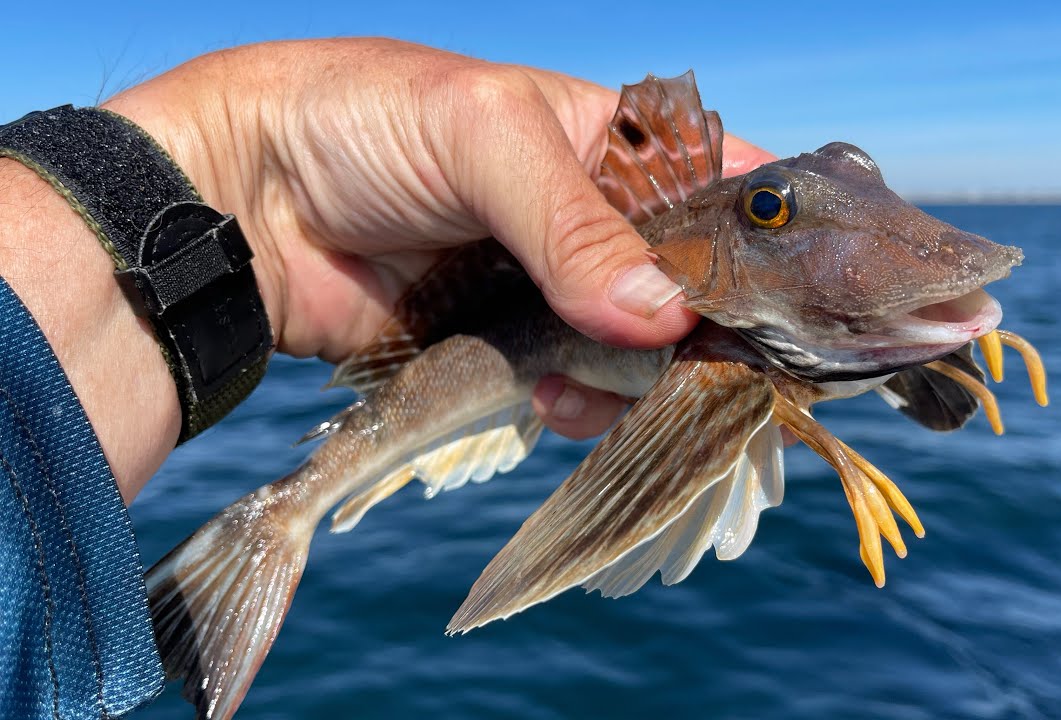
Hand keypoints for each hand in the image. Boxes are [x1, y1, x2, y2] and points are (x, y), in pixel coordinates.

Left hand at [103, 38, 774, 440]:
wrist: (242, 202)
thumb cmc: (362, 123)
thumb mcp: (483, 138)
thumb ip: (575, 224)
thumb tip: (664, 317)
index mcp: (607, 141)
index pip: (719, 182)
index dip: (762, 233)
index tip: (796, 294)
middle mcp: (591, 218)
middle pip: (688, 282)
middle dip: (703, 327)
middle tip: (713, 366)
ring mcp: (549, 288)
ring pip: (636, 347)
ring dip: (636, 376)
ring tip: (603, 381)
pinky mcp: (504, 345)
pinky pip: (571, 384)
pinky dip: (577, 400)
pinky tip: (554, 397)